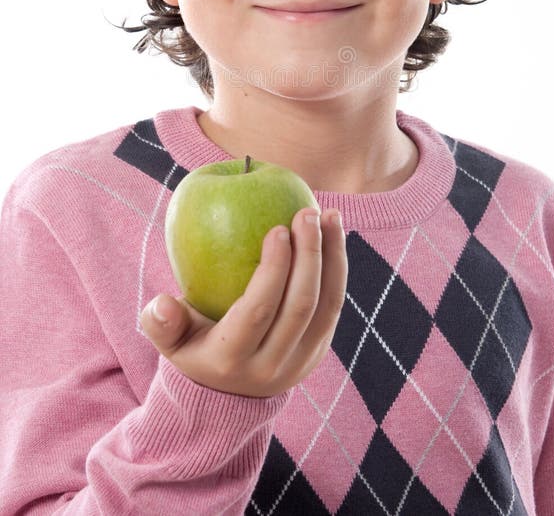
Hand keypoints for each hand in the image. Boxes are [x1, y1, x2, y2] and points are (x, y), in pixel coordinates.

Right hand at [141, 207, 346, 396]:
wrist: (230, 395)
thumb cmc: (196, 348)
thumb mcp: (171, 342)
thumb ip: (160, 322)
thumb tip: (161, 304)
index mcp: (231, 359)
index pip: (258, 312)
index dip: (273, 271)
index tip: (278, 229)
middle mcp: (272, 366)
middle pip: (299, 307)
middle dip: (308, 256)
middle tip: (305, 212)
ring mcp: (301, 361)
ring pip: (326, 306)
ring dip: (332, 257)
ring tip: (329, 215)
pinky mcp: (319, 351)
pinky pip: (334, 305)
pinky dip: (338, 267)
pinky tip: (333, 232)